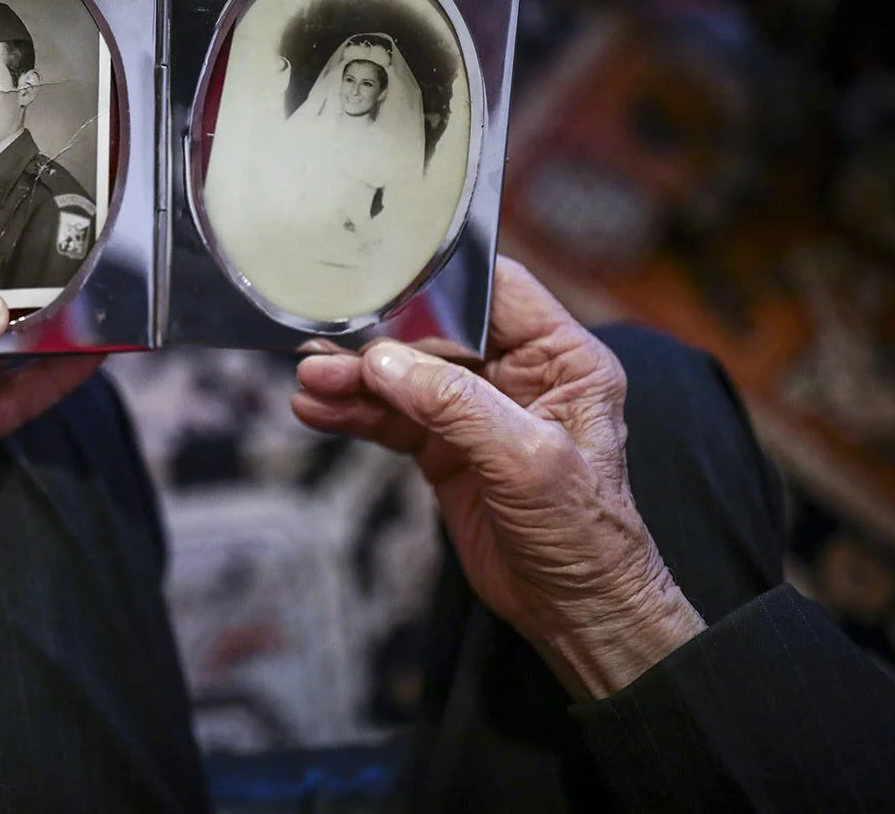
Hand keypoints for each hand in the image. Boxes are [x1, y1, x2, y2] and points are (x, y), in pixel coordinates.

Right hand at [293, 259, 703, 699]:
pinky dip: (355, 414)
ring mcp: (478, 413)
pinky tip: (318, 411)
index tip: (380, 279)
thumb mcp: (528, 461)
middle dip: (378, 338)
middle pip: (436, 332)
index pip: (496, 291)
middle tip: (324, 342)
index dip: (440, 281)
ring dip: (355, 378)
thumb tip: (384, 363)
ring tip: (310, 381)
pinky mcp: (447, 450)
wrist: (578, 615)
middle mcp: (521, 375)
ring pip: (405, 376)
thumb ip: (457, 406)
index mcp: (563, 357)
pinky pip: (393, 418)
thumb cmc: (585, 537)